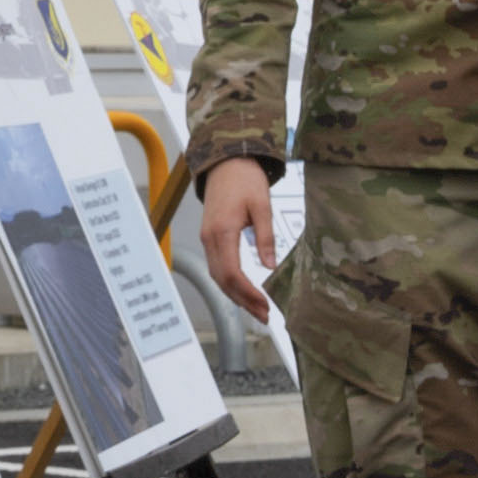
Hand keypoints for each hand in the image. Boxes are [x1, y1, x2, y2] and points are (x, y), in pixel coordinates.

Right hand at [197, 159, 281, 320]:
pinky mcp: (210, 237)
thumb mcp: (262, 206)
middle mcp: (210, 238)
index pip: (233, 273)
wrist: (226, 161)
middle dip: (243, 301)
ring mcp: (207, 238)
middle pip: (223, 280)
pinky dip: (229, 283)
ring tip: (256, 309)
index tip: (265, 305)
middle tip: (265, 316)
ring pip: (218, 276)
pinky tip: (243, 290)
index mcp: (222, 231)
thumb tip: (270, 267)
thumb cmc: (245, 179)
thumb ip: (265, 237)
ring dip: (235, 295)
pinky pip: (217, 266)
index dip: (248, 293)